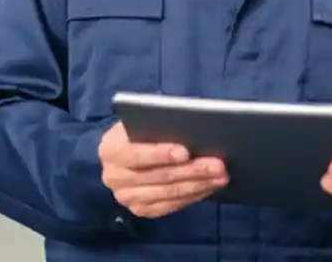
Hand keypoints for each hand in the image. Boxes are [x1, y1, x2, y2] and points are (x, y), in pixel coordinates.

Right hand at [98, 121, 227, 218]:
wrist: (122, 154)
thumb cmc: (138, 130)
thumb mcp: (141, 121)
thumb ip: (158, 124)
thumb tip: (190, 126)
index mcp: (110, 149)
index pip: (135, 153)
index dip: (161, 153)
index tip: (185, 151)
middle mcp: (113, 177)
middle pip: (157, 175)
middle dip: (191, 170)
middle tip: (218, 164)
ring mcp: (126, 196)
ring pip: (167, 192)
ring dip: (198, 184)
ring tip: (221, 176)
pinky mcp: (140, 209)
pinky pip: (170, 206)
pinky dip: (193, 196)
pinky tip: (210, 186)